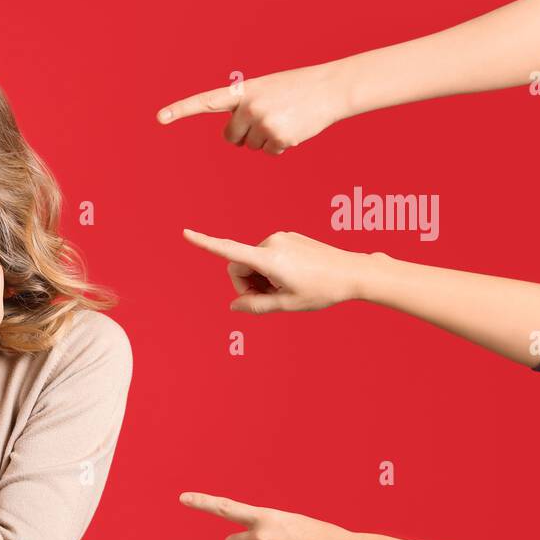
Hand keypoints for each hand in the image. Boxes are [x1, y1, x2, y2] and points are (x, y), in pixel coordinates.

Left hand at [157, 62, 350, 153]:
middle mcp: (248, 106)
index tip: (160, 118)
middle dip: (244, 135)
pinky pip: (269, 153)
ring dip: (266, 139)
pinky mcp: (278, 138)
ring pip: (250, 147)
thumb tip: (235, 140)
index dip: (182, 110)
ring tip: (285, 119)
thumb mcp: (265, 89)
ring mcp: (263, 122)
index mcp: (242, 91)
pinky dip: (280, 146)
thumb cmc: (295, 89)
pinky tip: (294, 128)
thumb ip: (243, 108)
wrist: (330, 88)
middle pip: (231, 137)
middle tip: (268, 118)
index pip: (206, 101)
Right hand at [183, 227, 374, 312]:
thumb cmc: (322, 290)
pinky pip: (267, 255)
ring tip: (285, 289)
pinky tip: (293, 278)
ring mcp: (281, 238)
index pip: (229, 251)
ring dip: (261, 278)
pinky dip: (271, 270)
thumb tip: (234, 305)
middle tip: (269, 299)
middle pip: (239, 265)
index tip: (186, 233)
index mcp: (269, 259)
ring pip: (254, 261)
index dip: (205, 244)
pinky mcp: (288, 238)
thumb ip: (256, 306)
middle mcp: (271, 242)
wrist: (353, 272)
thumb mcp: (287, 304)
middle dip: (246, 284)